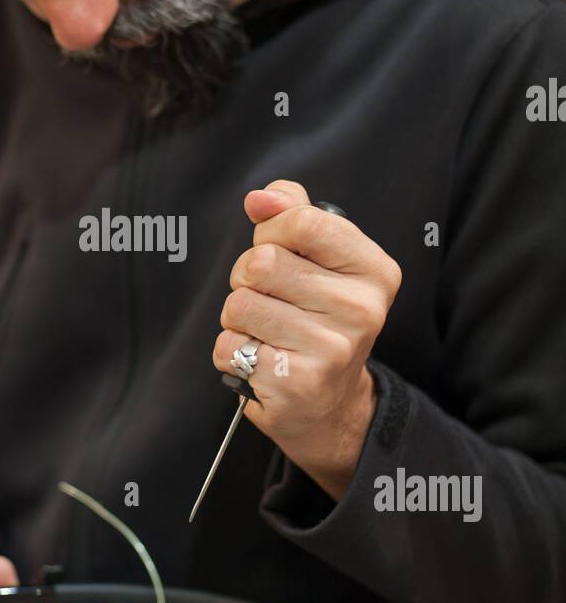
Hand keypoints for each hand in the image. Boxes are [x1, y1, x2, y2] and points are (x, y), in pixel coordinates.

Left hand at [215, 180, 401, 499]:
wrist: (329, 405)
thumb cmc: (317, 317)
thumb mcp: (320, 260)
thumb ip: (295, 214)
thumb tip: (261, 197)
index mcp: (374, 270)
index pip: (303, 221)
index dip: (271, 229)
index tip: (277, 248)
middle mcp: (361, 310)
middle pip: (261, 262)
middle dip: (247, 278)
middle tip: (269, 299)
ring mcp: (331, 350)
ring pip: (239, 304)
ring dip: (238, 318)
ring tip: (266, 332)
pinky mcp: (295, 385)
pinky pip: (228, 346)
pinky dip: (231, 351)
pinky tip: (260, 359)